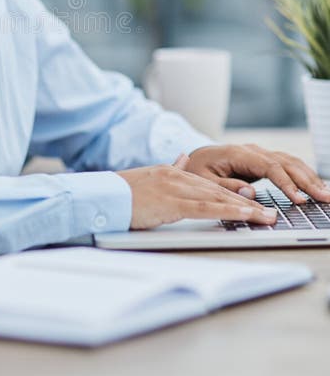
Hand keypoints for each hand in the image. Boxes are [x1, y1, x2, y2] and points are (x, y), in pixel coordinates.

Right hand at [114, 165, 277, 229]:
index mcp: (174, 172)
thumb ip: (169, 168)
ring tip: (266, 218)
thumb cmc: (122, 193)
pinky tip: (243, 215)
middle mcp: (179, 177)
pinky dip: (228, 211)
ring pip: (219, 198)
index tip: (255, 203)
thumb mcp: (149, 177)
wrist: (104, 195)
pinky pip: (206, 208)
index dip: (236, 195)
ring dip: (246, 209)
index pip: (211, 186)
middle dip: (249, 203)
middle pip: (221, 191)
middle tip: (271, 214)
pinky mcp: (171, 203)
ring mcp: (176, 188)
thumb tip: (180, 157)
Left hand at [177, 144, 329, 204]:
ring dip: (310, 178)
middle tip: (325, 198)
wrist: (195, 157)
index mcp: (238, 154)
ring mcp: (259, 154)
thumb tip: (250, 192)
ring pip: (291, 162)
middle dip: (307, 181)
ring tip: (326, 194)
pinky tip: (314, 187)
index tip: (300, 200)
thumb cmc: (197, 169)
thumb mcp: (203, 180)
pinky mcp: (263, 161)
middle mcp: (252, 151)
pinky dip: (303, 175)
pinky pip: (287, 166)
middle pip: (286, 163)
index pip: (270, 167)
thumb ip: (225, 185)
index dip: (287, 183)